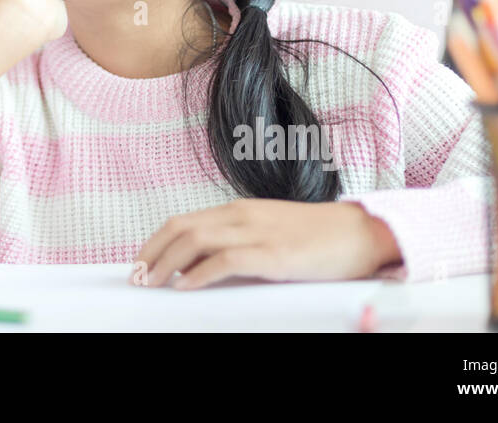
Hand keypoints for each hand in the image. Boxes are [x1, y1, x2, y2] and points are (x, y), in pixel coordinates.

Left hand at [130, 200, 400, 288]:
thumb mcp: (270, 234)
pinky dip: (199, 273)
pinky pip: (226, 260)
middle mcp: (242, 216)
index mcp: (239, 210)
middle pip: (182, 227)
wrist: (361, 233)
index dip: (157, 241)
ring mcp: (257, 233)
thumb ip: (239, 243)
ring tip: (152, 282)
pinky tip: (185, 286)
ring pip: (196, 240)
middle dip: (152, 252)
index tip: (140, 261)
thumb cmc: (318, 237)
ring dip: (167, 263)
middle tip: (137, 276)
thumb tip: (202, 267)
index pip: (185, 221)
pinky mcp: (273, 254)